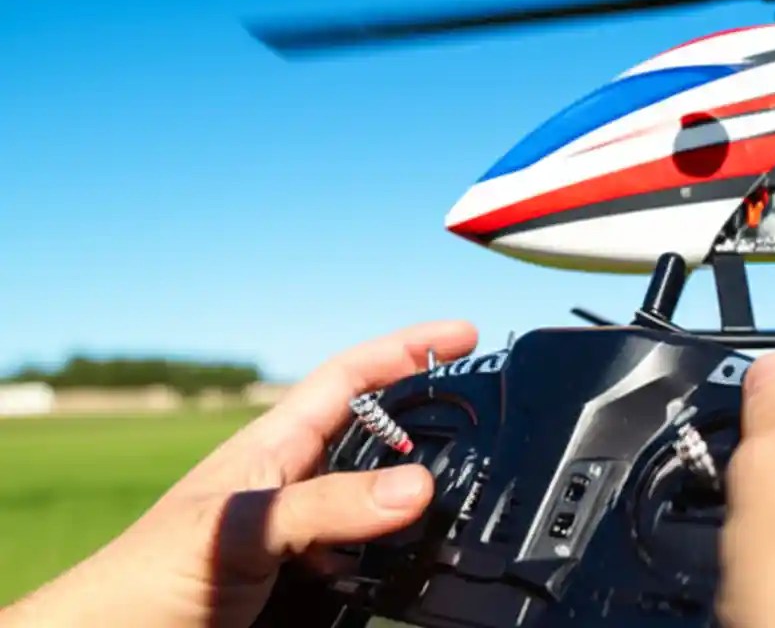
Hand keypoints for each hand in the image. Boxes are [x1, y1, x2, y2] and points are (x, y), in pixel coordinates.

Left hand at [0, 320, 477, 627]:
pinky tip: (419, 566)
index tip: (464, 334)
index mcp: (275, 444)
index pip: (352, 377)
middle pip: (376, 433)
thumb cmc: (150, 576)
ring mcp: (302, 531)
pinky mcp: (305, 579)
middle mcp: (295, 482)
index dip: (406, 348)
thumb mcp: (242, 529)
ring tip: (465, 494)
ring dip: (421, 495)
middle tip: (483, 418)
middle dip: (430, 418)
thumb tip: (416, 485)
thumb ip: (326, 506)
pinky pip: (372, 556)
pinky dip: (402, 555)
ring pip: (379, 497)